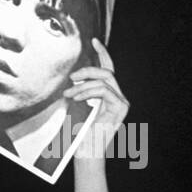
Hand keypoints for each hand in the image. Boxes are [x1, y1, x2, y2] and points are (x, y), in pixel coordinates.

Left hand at [64, 39, 128, 157]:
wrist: (86, 151)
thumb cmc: (80, 133)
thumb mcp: (78, 106)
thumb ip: (80, 91)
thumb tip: (72, 77)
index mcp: (109, 96)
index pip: (108, 70)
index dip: (103, 54)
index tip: (94, 40)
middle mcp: (119, 98)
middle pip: (107, 71)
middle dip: (87, 70)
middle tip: (72, 78)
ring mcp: (122, 103)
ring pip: (105, 80)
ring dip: (83, 85)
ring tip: (69, 94)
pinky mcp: (121, 107)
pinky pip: (104, 90)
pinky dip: (88, 91)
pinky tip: (77, 98)